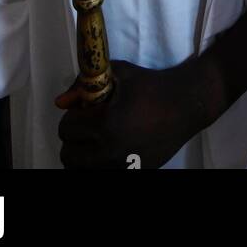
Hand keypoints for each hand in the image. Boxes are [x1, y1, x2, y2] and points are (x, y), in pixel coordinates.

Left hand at [56, 58, 207, 169]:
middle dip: (73, 138)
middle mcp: (111, 149)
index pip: (66, 129)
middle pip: (69, 155)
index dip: (72, 117)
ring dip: (83, 154)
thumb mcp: (118, 73)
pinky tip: (111, 146)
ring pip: (82, 169)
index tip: (82, 111)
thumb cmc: (151, 84)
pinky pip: (103, 172)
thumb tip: (60, 102)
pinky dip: (100, 162)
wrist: (186, 104)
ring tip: (95, 139)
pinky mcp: (134, 172)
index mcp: (105, 123)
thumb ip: (84, 85)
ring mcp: (122, 165)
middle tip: (86, 126)